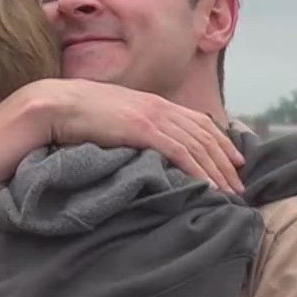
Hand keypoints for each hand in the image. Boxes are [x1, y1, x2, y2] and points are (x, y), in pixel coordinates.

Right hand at [3, 78, 245, 193]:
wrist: (56, 105)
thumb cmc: (77, 115)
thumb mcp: (113, 118)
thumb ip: (132, 126)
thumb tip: (140, 145)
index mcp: (153, 103)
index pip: (197, 122)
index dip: (219, 142)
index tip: (233, 161)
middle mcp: (159, 107)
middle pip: (205, 135)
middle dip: (225, 161)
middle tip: (239, 185)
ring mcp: (153, 117)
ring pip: (197, 146)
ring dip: (217, 171)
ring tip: (230, 193)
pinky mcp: (144, 130)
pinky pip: (180, 153)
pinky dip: (198, 170)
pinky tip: (207, 186)